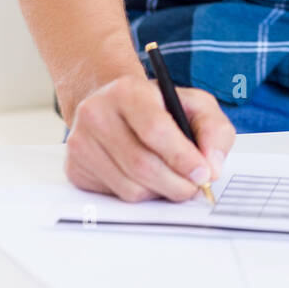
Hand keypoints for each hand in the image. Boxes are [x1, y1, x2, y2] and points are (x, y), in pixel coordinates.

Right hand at [64, 74, 235, 202]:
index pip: (155, 129)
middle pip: (142, 164)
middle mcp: (96, 113)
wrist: (115, 105)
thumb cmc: (159, 106)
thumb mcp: (194, 104)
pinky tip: (147, 178)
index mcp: (127, 90)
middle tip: (195, 187)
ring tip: (172, 180)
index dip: (182, 157)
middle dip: (176, 183)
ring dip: (160, 192)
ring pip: (129, 187)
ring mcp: (81, 142)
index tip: (203, 173)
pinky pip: (115, 197)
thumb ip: (213, 130)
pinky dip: (140, 195)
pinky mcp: (75, 169)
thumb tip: (212, 166)